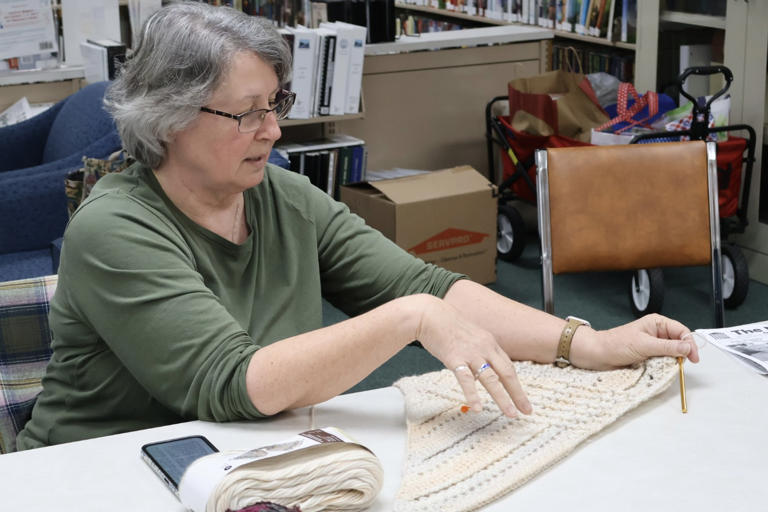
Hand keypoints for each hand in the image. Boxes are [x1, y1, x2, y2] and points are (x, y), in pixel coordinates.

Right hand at [411, 294, 532, 416]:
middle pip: (507, 374)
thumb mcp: (470, 335)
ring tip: (511, 413)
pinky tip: (478, 407)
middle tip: (526, 411)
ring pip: (491, 379)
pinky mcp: (455, 359)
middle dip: (518, 394)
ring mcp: (471, 354)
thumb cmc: (446, 324)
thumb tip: (479, 370)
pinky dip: (473, 395)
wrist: (429, 314)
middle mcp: (484, 348)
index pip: (508, 366)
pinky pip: (466, 380)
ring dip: (503, 398)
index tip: (522, 399)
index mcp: (489, 343)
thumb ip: (478, 351)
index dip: (517, 384)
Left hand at [571, 313, 698, 369]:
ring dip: (671, 361)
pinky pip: (662, 361)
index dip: (690, 344)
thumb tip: (687, 347)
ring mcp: (652, 345)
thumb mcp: (644, 345)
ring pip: (672, 354)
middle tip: (681, 364)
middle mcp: (656, 333)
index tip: (693, 358)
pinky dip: (663, 366)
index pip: (681, 331)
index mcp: (656, 323)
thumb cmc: (615, 344)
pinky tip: (659, 368)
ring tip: (666, 365)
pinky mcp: (648, 356)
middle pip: (679, 343)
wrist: (597, 355)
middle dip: (681, 353)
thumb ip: (668, 347)